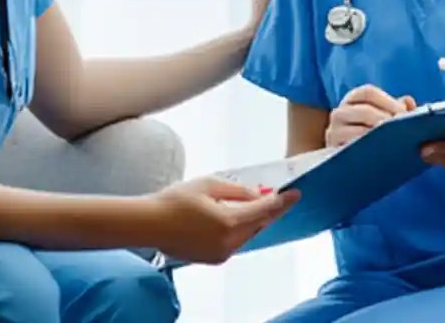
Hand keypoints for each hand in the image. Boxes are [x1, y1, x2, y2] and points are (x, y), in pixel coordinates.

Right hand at [149, 176, 298, 263]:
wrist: (149, 224)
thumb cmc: (175, 200)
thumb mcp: (210, 185)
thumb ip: (238, 191)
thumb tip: (258, 194)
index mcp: (229, 222)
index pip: (264, 210)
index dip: (281, 201)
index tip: (295, 194)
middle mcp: (228, 242)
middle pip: (258, 224)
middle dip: (268, 210)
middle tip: (277, 197)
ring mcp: (221, 253)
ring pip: (248, 234)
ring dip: (253, 220)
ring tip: (254, 204)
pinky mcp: (214, 259)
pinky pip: (235, 243)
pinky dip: (239, 230)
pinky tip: (234, 218)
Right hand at [326, 85, 415, 147]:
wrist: (357, 163)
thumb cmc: (376, 134)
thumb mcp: (386, 117)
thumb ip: (398, 108)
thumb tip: (408, 101)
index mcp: (353, 99)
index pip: (368, 92)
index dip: (388, 101)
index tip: (403, 114)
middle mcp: (339, 113)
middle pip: (364, 111)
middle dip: (385, 120)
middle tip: (401, 131)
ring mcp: (334, 133)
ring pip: (356, 132)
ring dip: (377, 138)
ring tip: (393, 143)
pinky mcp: (334, 152)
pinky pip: (350, 151)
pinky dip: (366, 152)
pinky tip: (381, 155)